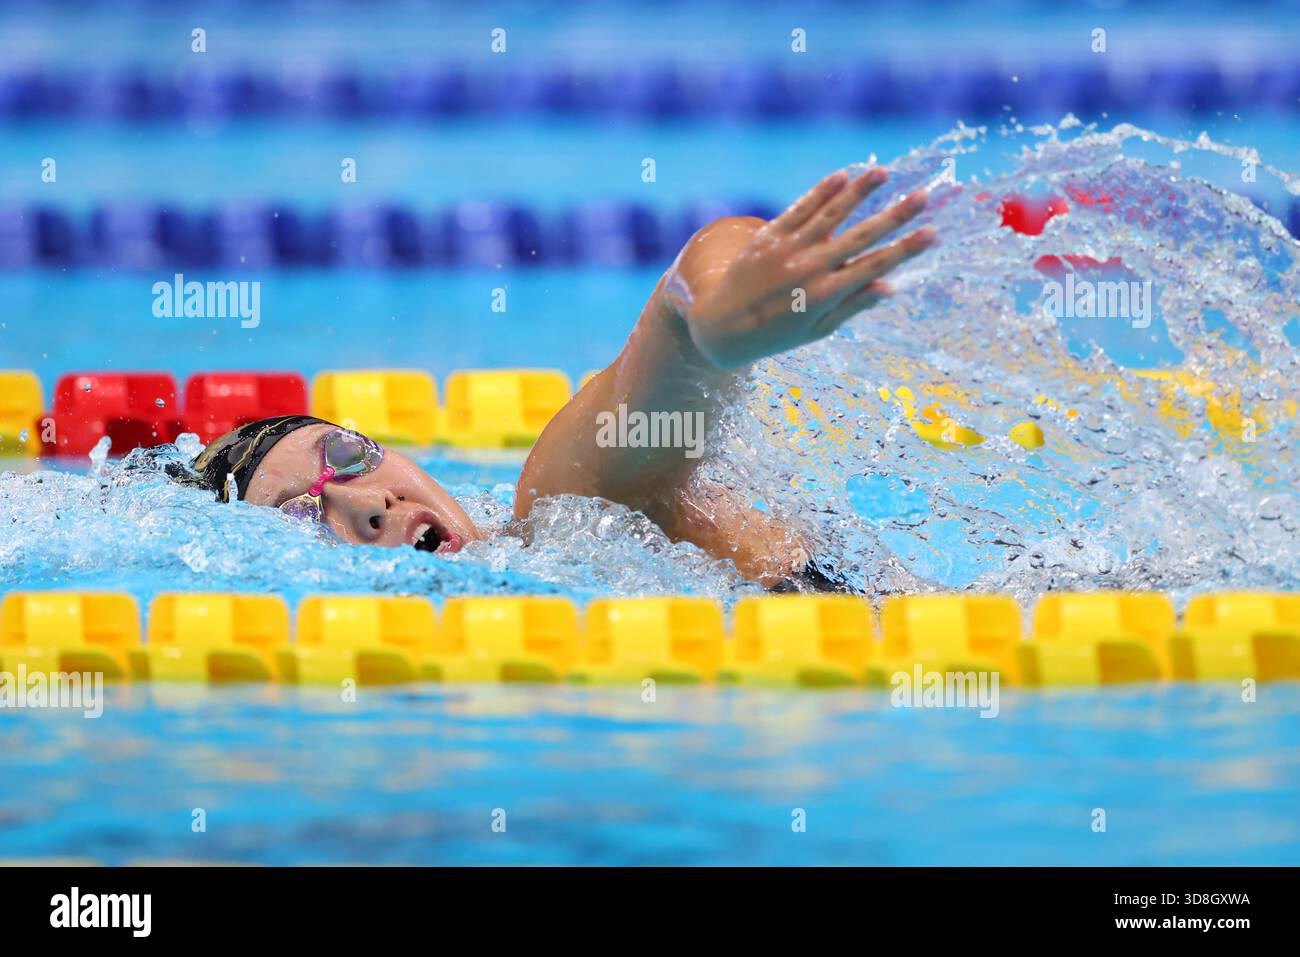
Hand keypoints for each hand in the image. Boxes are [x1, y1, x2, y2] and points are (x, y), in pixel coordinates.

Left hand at [680, 168, 935, 369]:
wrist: (721, 325)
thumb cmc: (776, 332)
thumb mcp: (817, 329)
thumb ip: (852, 305)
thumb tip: (890, 286)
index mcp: (825, 295)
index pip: (875, 266)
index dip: (906, 249)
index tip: (933, 233)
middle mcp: (808, 269)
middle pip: (861, 236)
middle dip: (896, 216)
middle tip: (925, 196)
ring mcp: (787, 249)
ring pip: (831, 214)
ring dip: (860, 192)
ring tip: (885, 173)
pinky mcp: (768, 236)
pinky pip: (800, 208)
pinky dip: (821, 192)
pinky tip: (843, 175)